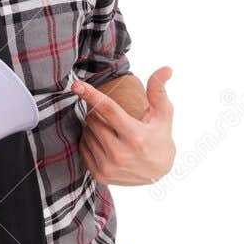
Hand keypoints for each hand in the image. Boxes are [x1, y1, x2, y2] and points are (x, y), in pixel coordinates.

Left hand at [73, 68, 174, 184]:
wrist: (158, 173)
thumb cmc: (159, 138)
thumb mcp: (162, 116)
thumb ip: (159, 92)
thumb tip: (166, 68)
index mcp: (136, 136)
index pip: (109, 110)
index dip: (92, 95)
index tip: (76, 85)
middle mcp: (120, 153)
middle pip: (93, 119)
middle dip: (99, 114)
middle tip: (113, 120)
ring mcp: (108, 165)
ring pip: (86, 133)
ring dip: (94, 128)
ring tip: (113, 134)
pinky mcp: (99, 174)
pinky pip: (82, 147)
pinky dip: (90, 141)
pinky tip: (105, 144)